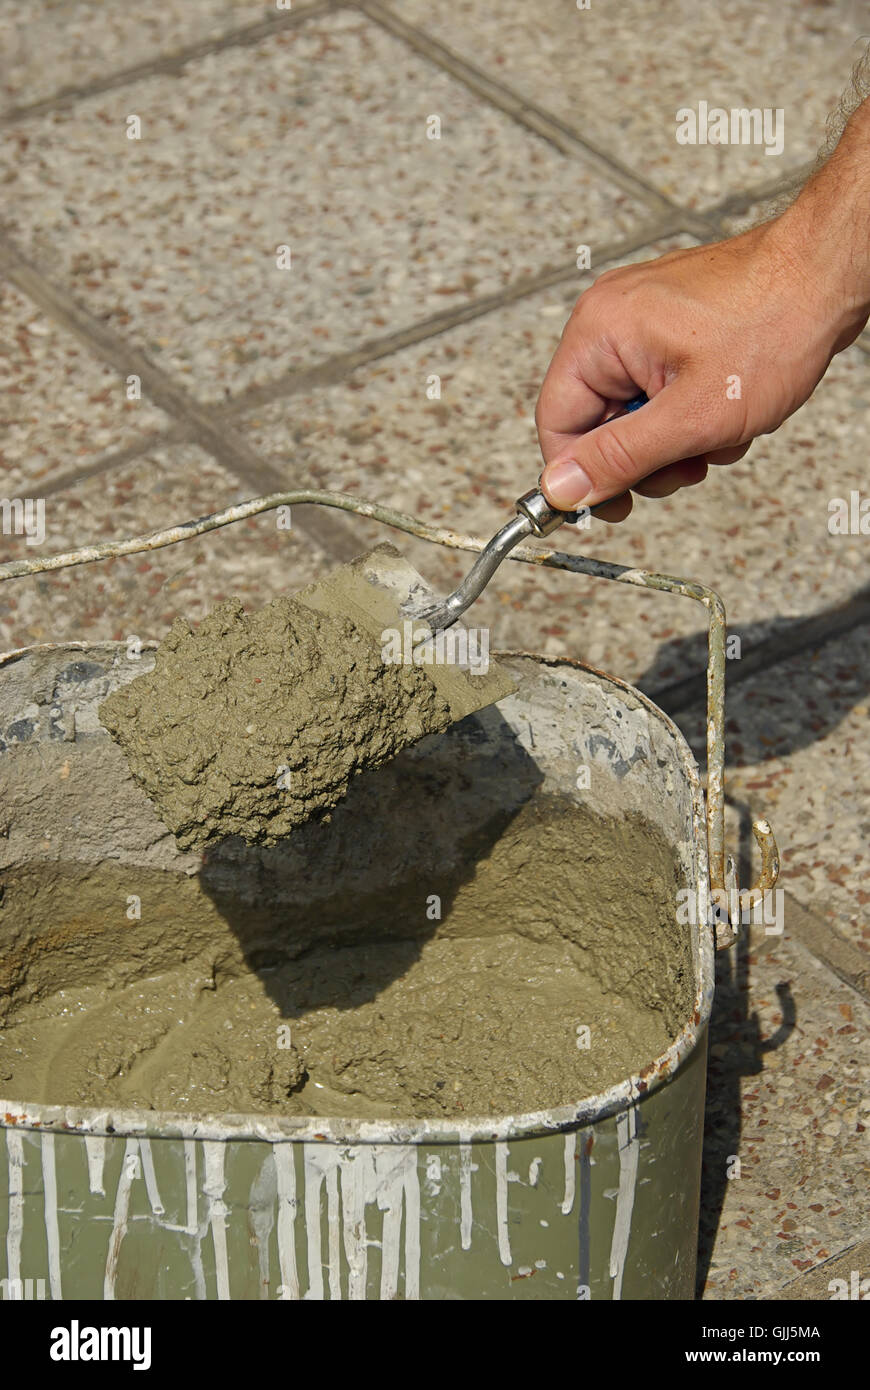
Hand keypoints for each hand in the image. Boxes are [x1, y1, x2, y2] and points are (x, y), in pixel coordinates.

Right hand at [535, 221, 863, 521]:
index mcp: (599, 332)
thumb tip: (560, 489)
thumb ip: (619, 458)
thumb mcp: (691, 417)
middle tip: (687, 464)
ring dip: (676, 438)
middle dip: (646, 455)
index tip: (614, 504)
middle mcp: (611, 318)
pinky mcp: (669, 323)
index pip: (557, 423)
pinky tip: (726, 407)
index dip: (582, 474)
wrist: (828, 276)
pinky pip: (659, 388)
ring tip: (718, 431)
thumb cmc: (773, 325)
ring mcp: (641, 318)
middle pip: (598, 420)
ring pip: (635, 410)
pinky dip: (690, 412)